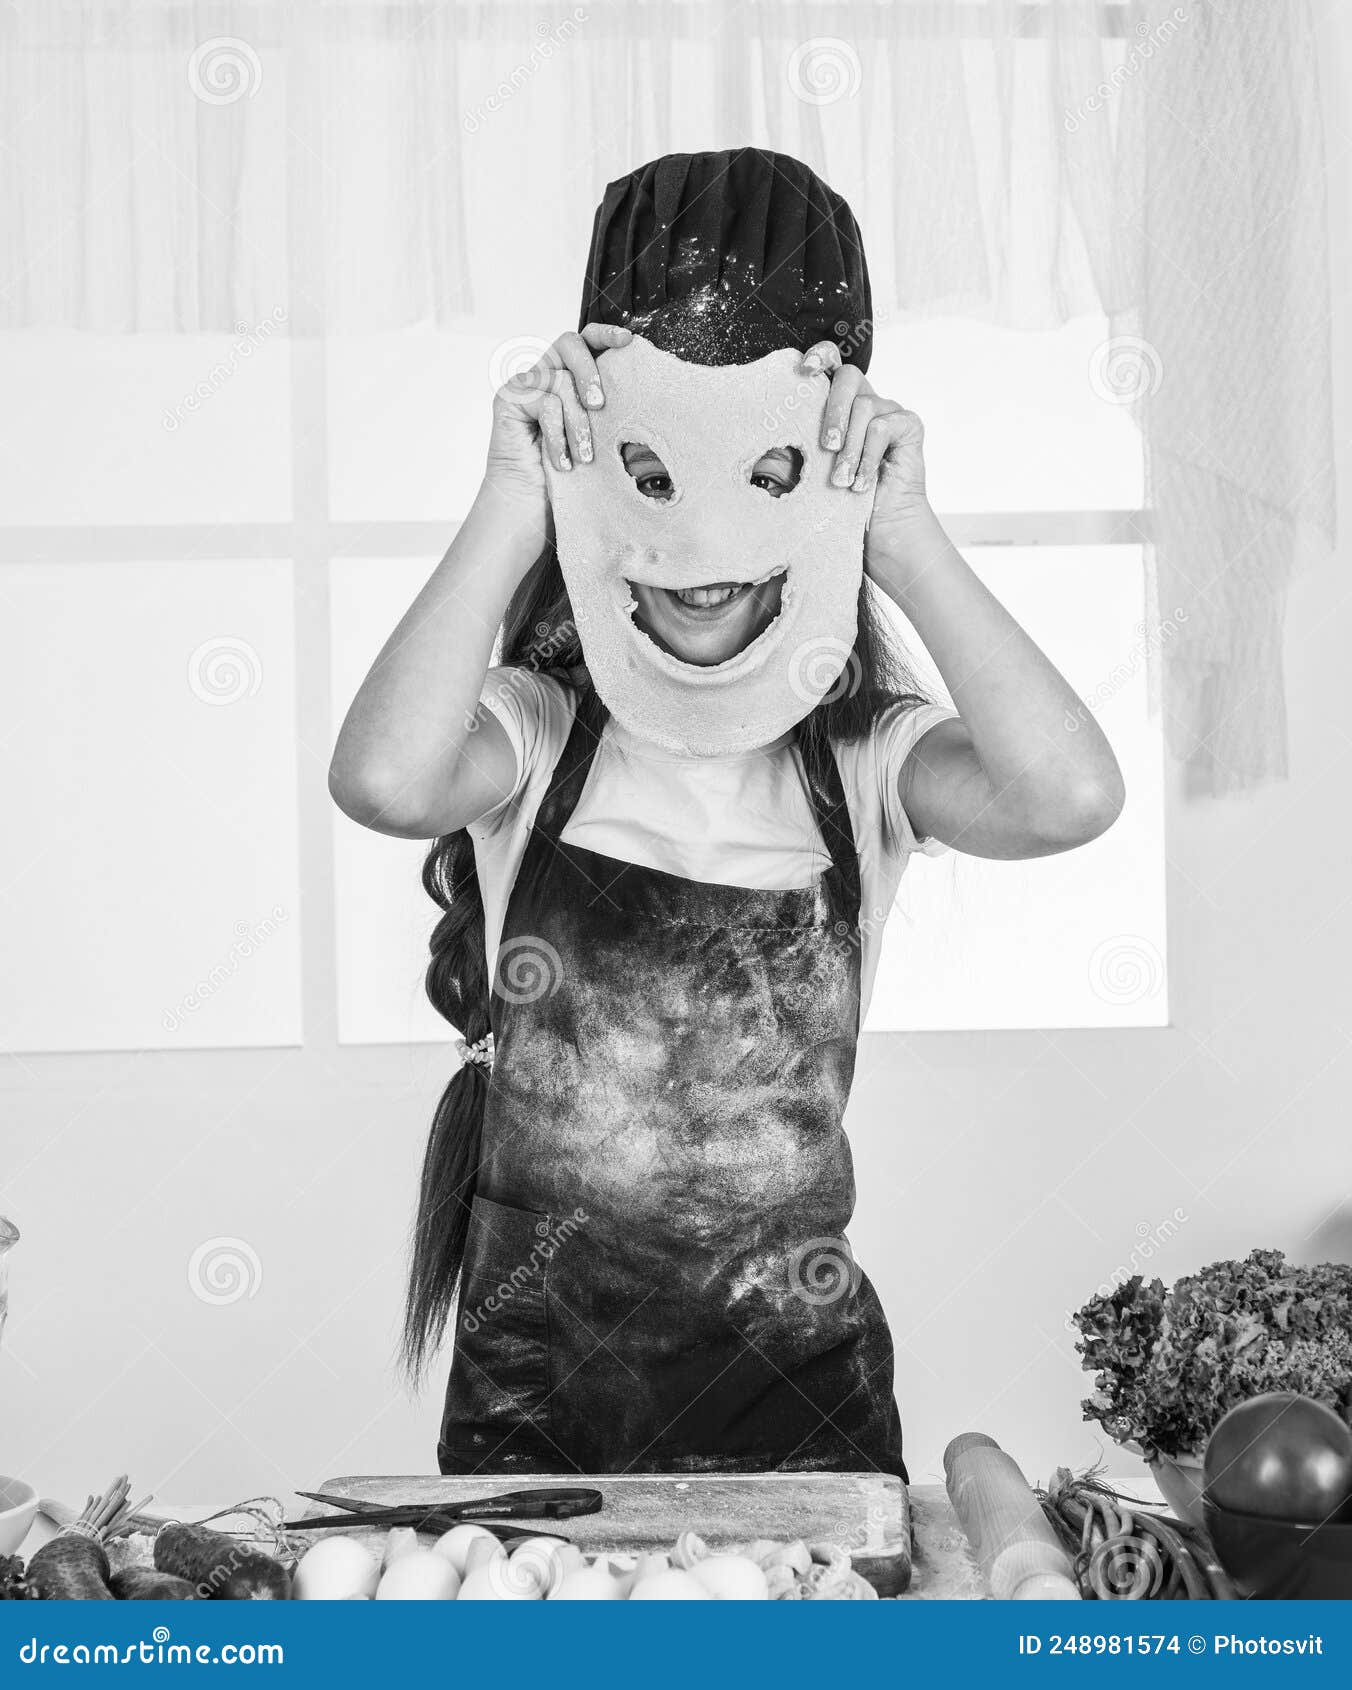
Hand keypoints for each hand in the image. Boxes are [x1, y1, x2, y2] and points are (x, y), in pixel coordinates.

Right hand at [482, 323, 631, 520]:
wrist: (532, 509)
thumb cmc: (569, 479)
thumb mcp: (598, 438)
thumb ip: (606, 409)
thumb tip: (637, 391)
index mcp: (571, 378)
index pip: (586, 341)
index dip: (606, 334)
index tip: (629, 342)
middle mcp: (546, 375)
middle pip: (569, 344)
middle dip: (590, 372)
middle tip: (601, 407)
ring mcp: (525, 385)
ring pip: (560, 380)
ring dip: (577, 423)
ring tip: (583, 457)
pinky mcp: (508, 400)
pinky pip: (543, 403)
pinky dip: (557, 436)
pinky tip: (561, 463)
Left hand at [798, 340, 930, 570]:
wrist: (880, 533)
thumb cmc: (844, 505)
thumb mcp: (812, 474)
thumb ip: (798, 448)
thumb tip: (765, 434)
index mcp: (841, 407)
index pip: (833, 364)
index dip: (821, 357)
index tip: (804, 370)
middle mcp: (867, 402)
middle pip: (849, 377)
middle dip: (833, 411)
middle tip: (825, 446)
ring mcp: (890, 412)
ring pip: (865, 407)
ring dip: (850, 449)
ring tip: (841, 481)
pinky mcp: (909, 426)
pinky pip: (883, 428)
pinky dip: (868, 459)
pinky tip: (862, 486)